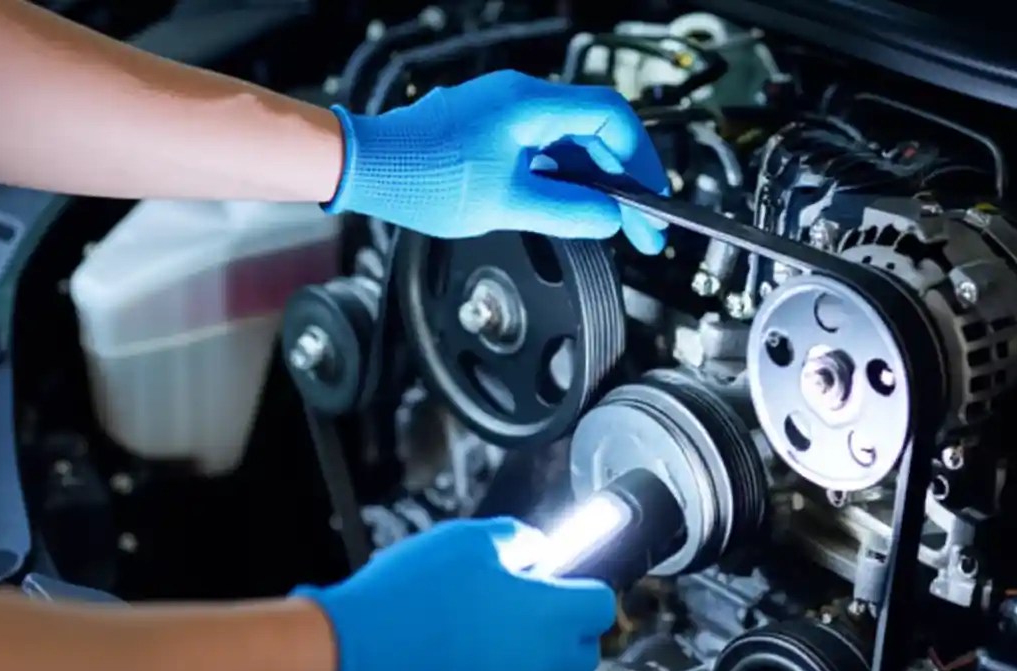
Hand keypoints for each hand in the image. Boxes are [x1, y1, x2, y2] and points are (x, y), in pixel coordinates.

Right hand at [292, 517, 615, 670]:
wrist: (366, 655)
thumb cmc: (418, 595)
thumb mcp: (473, 540)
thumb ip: (519, 540)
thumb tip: (536, 549)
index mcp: (553, 614)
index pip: (600, 603)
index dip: (579, 587)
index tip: (557, 580)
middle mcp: (547, 663)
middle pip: (582, 648)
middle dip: (563, 628)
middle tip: (523, 608)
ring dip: (531, 656)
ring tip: (483, 633)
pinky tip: (465, 660)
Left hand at [323, 70, 669, 253]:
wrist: (364, 167)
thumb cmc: (422, 176)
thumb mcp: (508, 204)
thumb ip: (568, 211)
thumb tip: (609, 218)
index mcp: (531, 104)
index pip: (612, 118)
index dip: (641, 160)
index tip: (652, 198)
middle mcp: (520, 99)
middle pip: (595, 132)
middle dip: (621, 179)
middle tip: (641, 226)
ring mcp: (503, 114)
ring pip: (568, 144)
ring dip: (592, 183)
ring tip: (609, 224)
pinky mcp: (487, 132)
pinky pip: (541, 151)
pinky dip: (561, 180)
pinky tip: (569, 210)